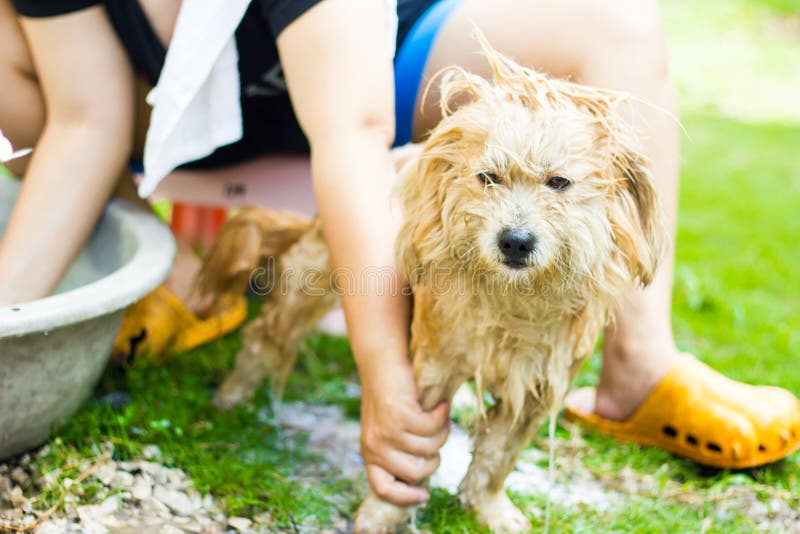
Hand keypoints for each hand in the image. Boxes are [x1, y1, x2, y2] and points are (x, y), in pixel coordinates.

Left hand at [359, 357, 449, 504]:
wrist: (383, 362)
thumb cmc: (391, 396)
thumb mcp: (389, 430)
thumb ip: (400, 452)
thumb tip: (422, 480)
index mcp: (370, 453)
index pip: (383, 489)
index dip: (405, 497)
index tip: (424, 495)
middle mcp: (375, 446)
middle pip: (416, 473)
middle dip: (434, 458)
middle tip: (437, 436)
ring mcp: (387, 432)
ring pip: (428, 449)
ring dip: (441, 433)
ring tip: (438, 416)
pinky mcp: (400, 415)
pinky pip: (432, 428)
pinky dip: (441, 415)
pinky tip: (439, 404)